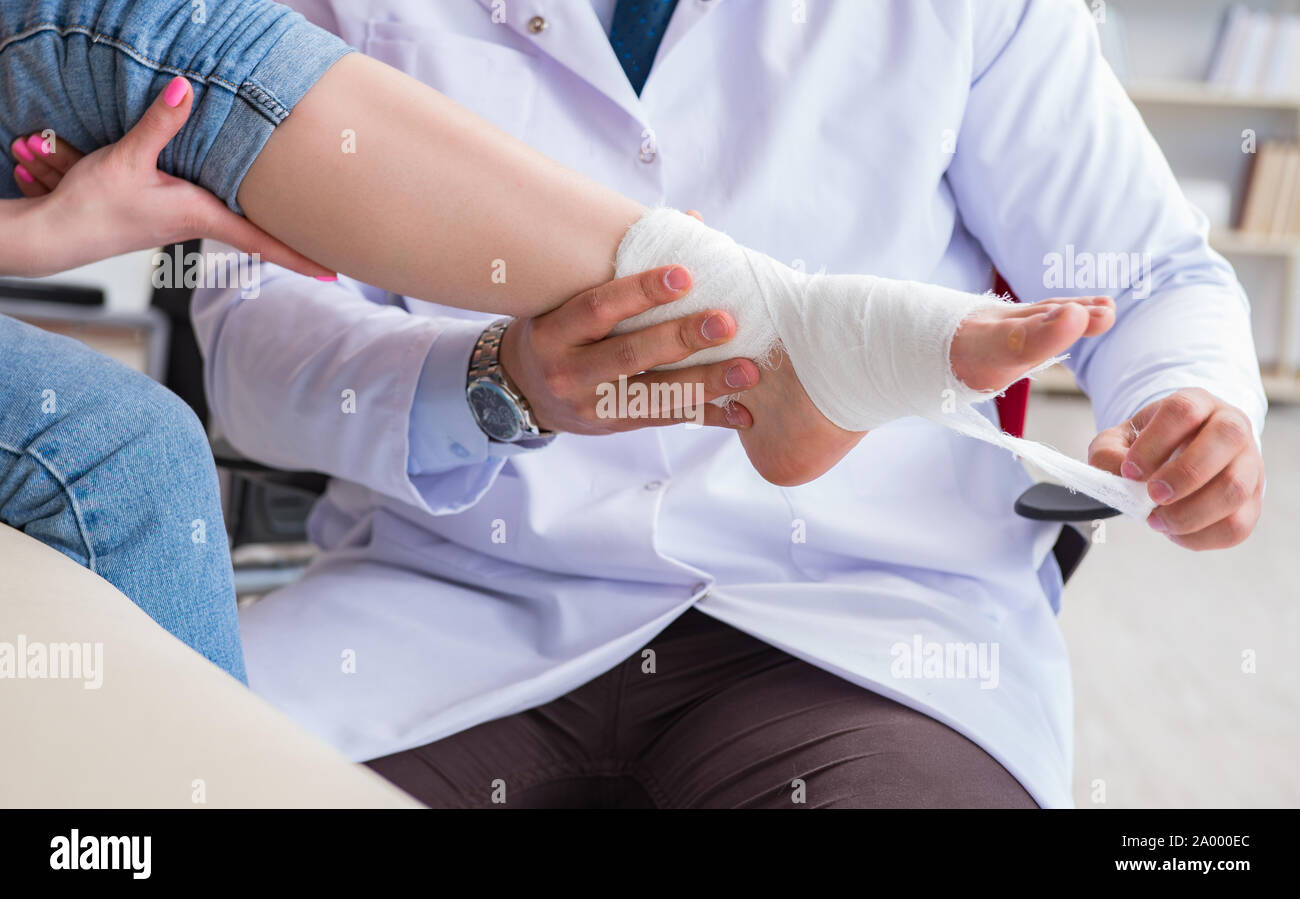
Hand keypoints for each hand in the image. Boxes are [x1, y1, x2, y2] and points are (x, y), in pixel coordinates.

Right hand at [5, 76, 330, 278]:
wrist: (55, 235)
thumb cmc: (92, 207)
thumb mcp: (128, 160)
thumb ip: (160, 124)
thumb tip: (187, 89)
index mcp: (200, 215)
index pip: (262, 242)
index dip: (299, 258)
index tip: (331, 271)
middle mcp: (198, 222)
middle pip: (257, 235)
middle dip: (292, 246)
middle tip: (333, 260)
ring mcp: (183, 222)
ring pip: (230, 219)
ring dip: (263, 230)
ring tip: (306, 243)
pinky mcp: (165, 215)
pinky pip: (204, 209)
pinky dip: (227, 208)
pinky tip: (239, 206)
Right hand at [498, 264, 759, 432]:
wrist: (524, 390)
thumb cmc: (562, 329)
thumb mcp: (572, 298)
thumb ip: (627, 266)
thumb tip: (693, 223)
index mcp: (555, 331)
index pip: (598, 308)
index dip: (641, 292)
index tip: (686, 276)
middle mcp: (569, 371)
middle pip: (631, 355)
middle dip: (682, 338)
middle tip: (727, 323)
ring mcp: (590, 405)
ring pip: (654, 396)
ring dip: (706, 383)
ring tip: (748, 370)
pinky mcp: (613, 427)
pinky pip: (665, 421)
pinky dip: (708, 416)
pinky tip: (741, 411)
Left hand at [1088, 387, 1263, 549]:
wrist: (1180, 460)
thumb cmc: (1149, 448)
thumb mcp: (1120, 440)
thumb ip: (1108, 453)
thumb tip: (1118, 476)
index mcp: (1199, 403)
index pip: (1183, 411)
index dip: (1154, 443)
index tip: (1130, 470)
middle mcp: (1233, 427)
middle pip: (1226, 438)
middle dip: (1185, 474)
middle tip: (1153, 495)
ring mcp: (1250, 464)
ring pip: (1235, 487)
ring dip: (1191, 512)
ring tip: (1157, 520)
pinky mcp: (1253, 502)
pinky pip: (1237, 525)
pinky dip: (1201, 536)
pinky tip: (1174, 532)